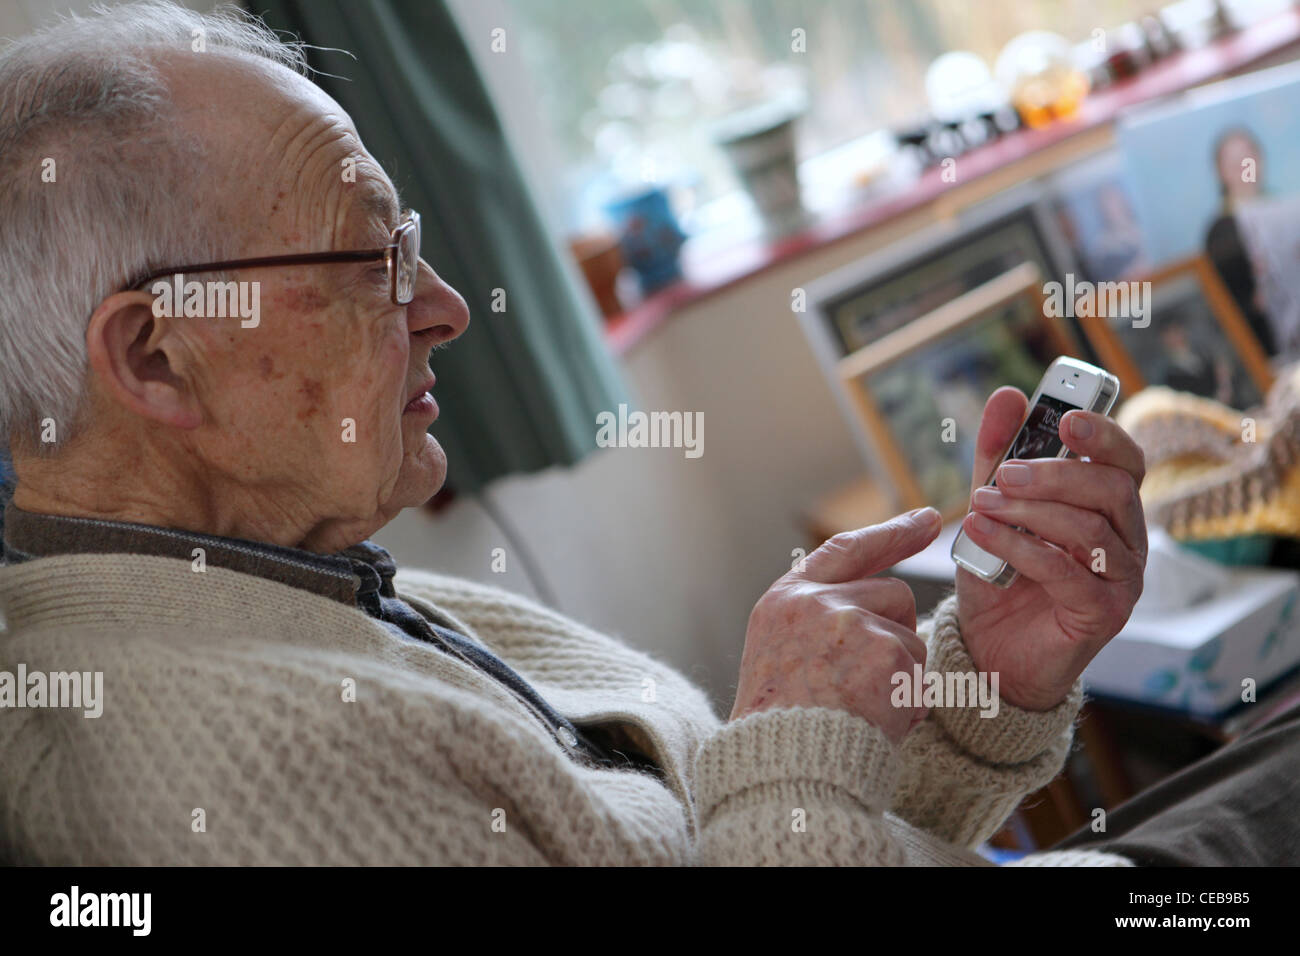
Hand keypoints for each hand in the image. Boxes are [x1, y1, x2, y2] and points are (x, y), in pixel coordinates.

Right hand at [732, 509, 942, 743]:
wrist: (783, 769)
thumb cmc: (781, 727)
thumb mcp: (779, 656)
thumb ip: (818, 621)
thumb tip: (884, 603)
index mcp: (786, 599)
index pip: (847, 550)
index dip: (892, 533)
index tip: (930, 518)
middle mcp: (815, 601)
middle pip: (892, 594)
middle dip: (898, 633)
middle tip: (873, 681)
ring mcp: (849, 623)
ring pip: (911, 634)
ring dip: (902, 673)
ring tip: (862, 707)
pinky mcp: (884, 651)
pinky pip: (921, 674)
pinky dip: (908, 705)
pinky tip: (875, 722)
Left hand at [957, 387, 1147, 710]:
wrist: (991, 652)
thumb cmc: (1000, 577)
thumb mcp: (991, 509)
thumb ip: (998, 457)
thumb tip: (1007, 396)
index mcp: (1109, 509)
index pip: (1127, 459)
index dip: (1103, 434)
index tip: (1066, 417)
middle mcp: (1127, 541)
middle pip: (1113, 489)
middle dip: (1055, 474)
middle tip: (1002, 475)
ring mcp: (1121, 581)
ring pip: (1089, 529)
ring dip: (1030, 511)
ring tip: (981, 506)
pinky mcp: (1103, 615)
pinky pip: (1067, 572)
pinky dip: (1021, 548)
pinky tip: (982, 536)